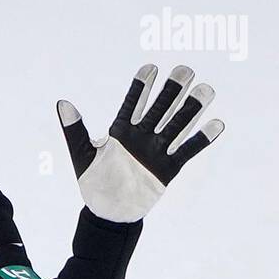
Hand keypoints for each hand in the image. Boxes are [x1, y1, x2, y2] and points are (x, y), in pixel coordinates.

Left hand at [58, 64, 224, 222]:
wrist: (108, 211)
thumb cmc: (93, 181)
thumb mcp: (81, 153)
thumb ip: (74, 128)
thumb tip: (62, 103)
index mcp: (121, 131)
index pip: (133, 103)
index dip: (142, 87)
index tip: (151, 67)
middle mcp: (142, 137)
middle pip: (160, 109)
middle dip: (172, 90)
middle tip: (185, 69)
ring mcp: (157, 151)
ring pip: (177, 125)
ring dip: (191, 108)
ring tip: (206, 89)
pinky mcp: (168, 168)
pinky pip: (187, 151)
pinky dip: (201, 139)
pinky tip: (216, 123)